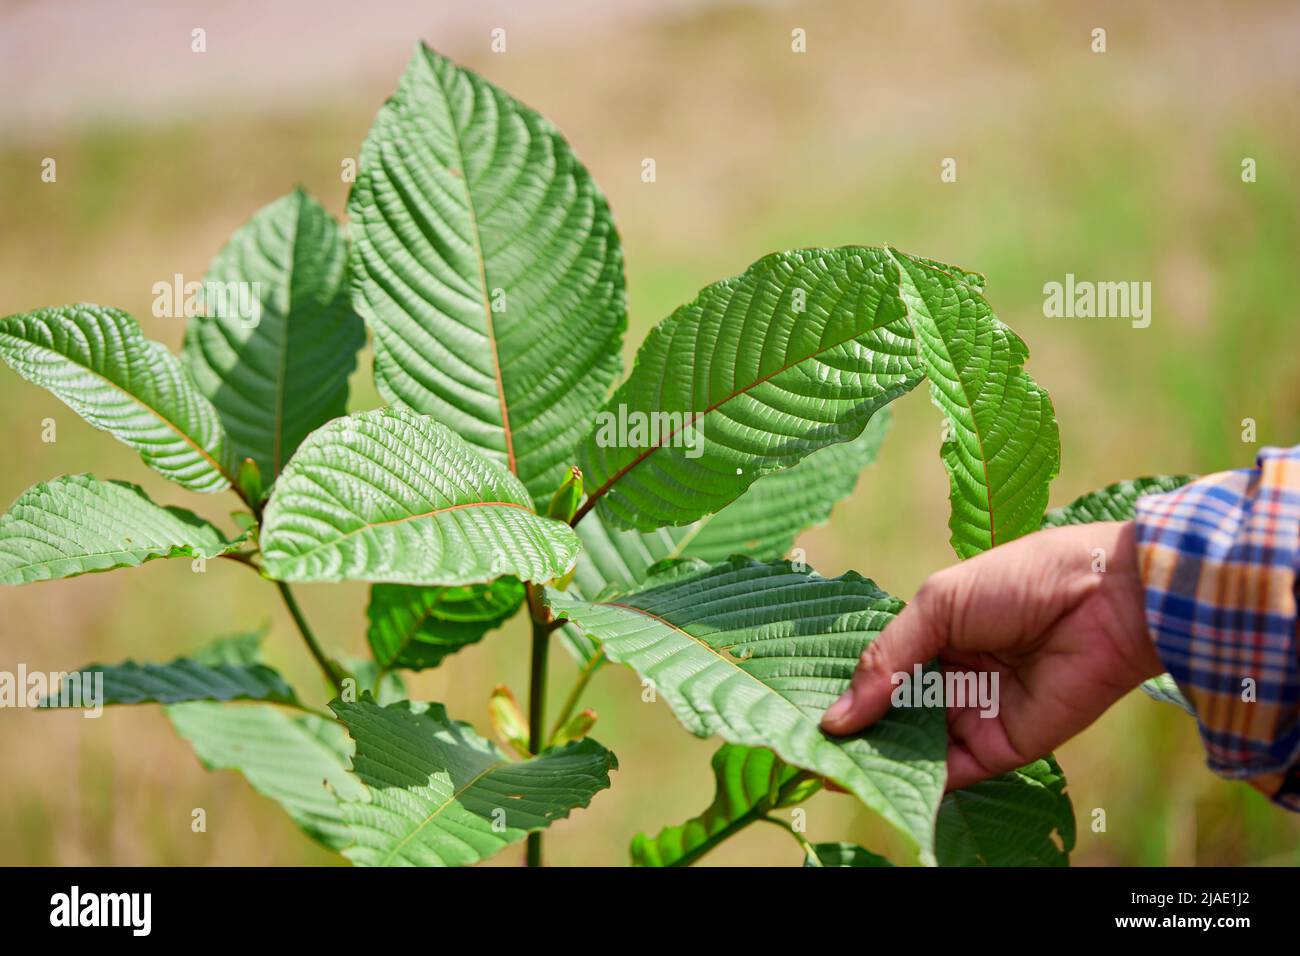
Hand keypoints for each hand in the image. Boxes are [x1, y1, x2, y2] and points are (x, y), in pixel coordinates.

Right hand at [820, 521, 1162, 789]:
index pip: (875, 673)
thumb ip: (887, 660)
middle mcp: (949, 678)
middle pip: (888, 716)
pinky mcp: (1001, 748)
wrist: (1106, 599)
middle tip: (800, 753)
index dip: (840, 692)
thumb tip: (835, 718)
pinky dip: (916, 784)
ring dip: (874, 762)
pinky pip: (950, 773)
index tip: (797, 713)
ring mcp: (973, 714)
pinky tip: (877, 786)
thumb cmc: (1020, 580)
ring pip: (912, 749)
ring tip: (826, 773)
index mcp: (933, 636)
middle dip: (850, 734)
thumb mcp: (937, 605)